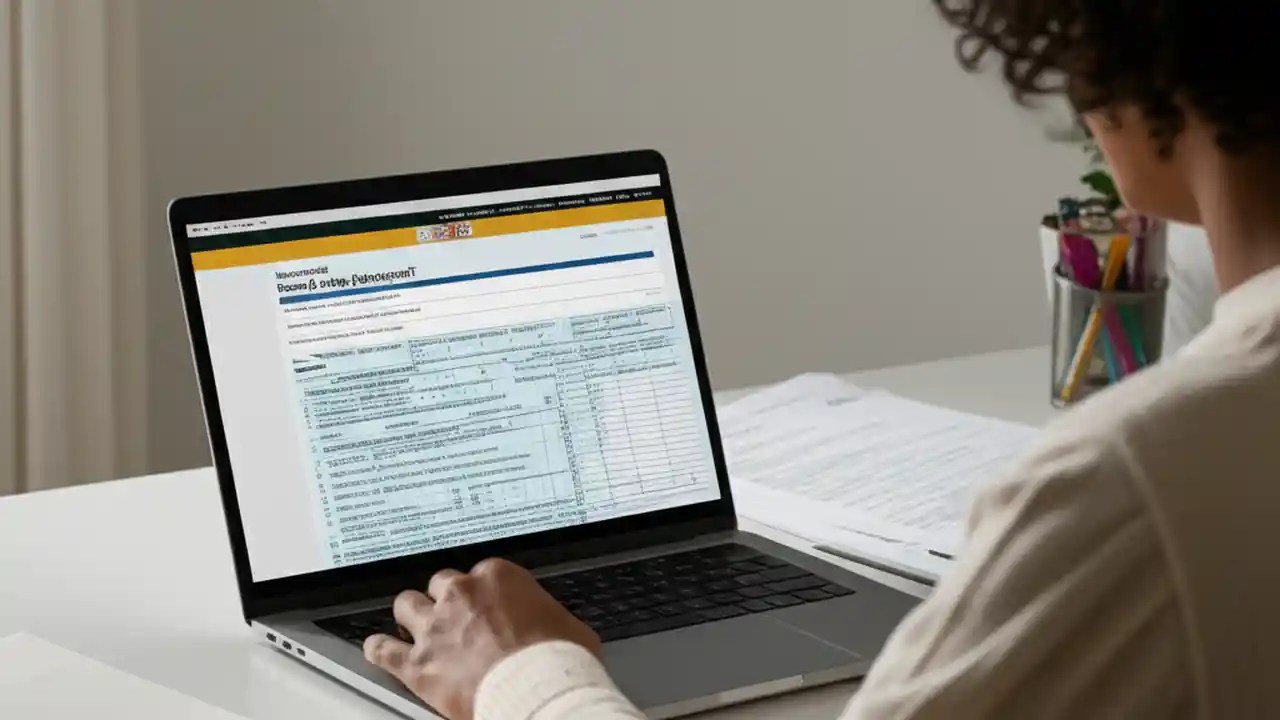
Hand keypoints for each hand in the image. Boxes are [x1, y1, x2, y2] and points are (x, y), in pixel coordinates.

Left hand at [364, 558, 600, 719]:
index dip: (480, 594)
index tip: (485, 606)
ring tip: (413, 626)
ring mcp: (435, 628)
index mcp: (497, 577)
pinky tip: (379, 649)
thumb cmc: (556, 662)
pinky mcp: (418, 664)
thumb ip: (545, 615)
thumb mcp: (566, 624)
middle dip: (444, 600)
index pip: (478, 575)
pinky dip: (379, 649)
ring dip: (410, 616)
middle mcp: (460, 595)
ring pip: (406, 605)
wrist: (536, 693)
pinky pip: (383, 650)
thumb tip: (550, 625)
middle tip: (452, 617)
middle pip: (439, 585)